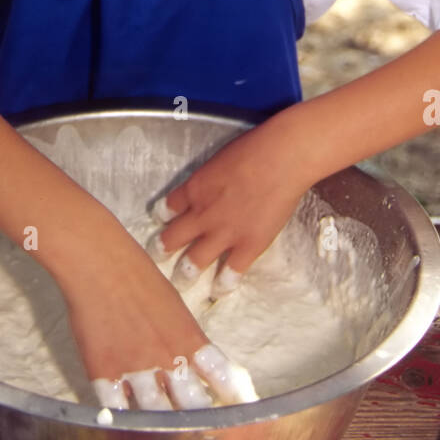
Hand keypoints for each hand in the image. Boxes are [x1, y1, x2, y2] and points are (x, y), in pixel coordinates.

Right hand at [63, 231, 258, 410]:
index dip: (232, 396)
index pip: (220, 377)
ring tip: (167, 430)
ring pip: (158, 414)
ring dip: (164, 422)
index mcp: (189, 338)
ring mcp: (136, 369)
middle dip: (198, 416)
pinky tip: (130, 420)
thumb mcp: (172, 304)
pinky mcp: (105, 373)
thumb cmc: (137, 274)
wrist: (99, 263)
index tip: (240, 406)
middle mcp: (167, 359)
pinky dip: (126, 417)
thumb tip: (194, 359)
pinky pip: (119, 410)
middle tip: (200, 424)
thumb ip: (185, 336)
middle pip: (192, 404)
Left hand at [149, 113, 312, 297]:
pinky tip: (219, 290)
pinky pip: (231, 272)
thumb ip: (210, 180)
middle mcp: (202, 215)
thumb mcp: (218, 161)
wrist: (281, 159)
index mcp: (194, 189)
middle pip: (173, 237)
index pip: (168, 208)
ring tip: (181, 282)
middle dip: (164, 249)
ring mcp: (224, 234)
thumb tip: (211, 188)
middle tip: (158, 257)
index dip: (163, 216)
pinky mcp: (248, 246)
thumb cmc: (254, 149)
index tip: (162, 221)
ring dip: (186, 273)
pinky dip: (223, 283)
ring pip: (195, 261)